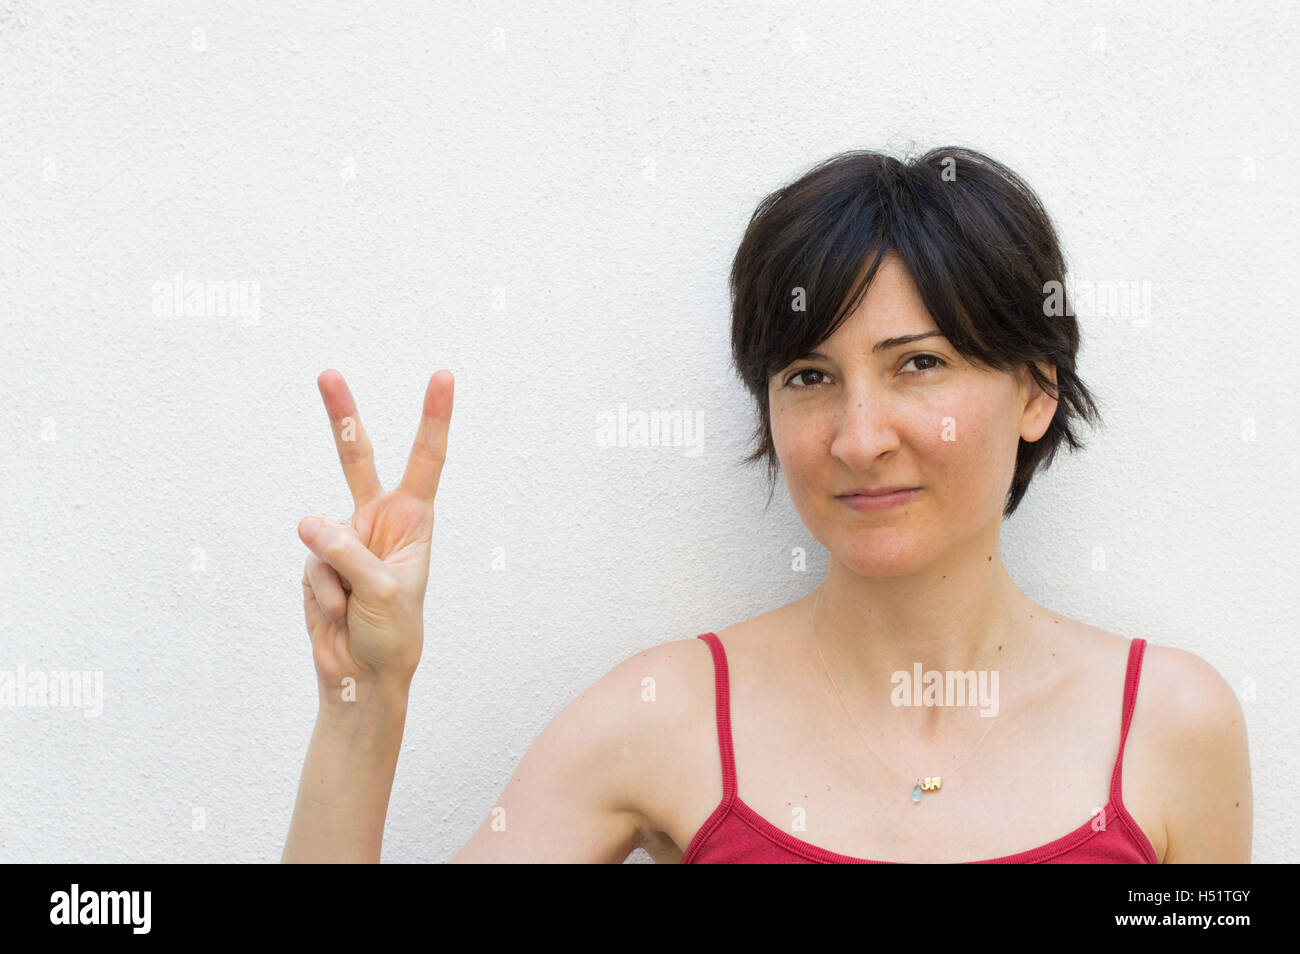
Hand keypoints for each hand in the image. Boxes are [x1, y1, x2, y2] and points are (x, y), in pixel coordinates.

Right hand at [298, 369, 452, 697]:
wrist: (363, 675)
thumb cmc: (393, 633)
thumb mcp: (385, 592)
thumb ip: (349, 553)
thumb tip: (306, 522)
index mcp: (413, 519)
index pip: (426, 460)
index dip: (434, 418)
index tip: (443, 376)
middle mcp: (378, 520)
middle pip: (356, 458)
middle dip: (341, 415)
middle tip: (328, 373)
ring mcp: (343, 538)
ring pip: (322, 536)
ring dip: (336, 578)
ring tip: (355, 607)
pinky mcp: (315, 562)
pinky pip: (309, 567)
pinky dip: (322, 595)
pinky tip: (337, 613)